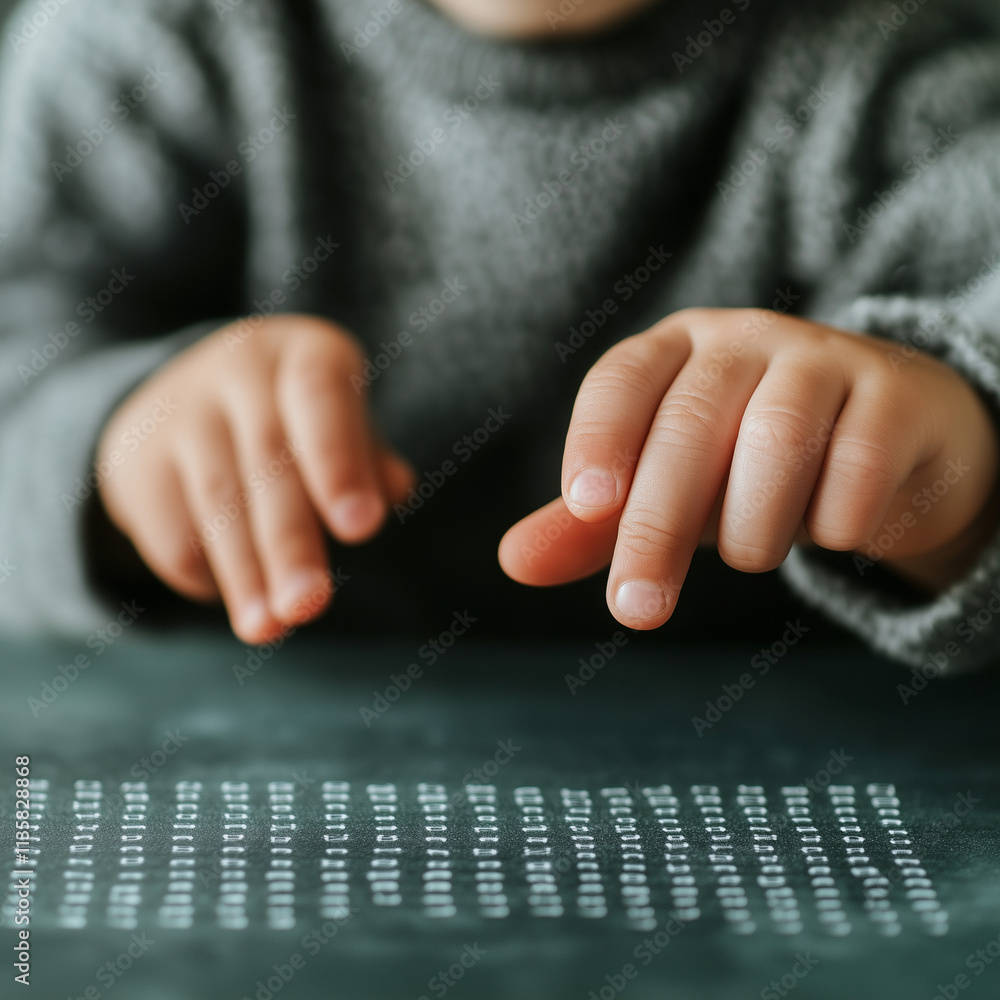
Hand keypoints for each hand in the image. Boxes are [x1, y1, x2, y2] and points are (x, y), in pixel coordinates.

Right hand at [97, 314, 413, 642]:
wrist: (187, 395)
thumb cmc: (300, 418)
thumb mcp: (342, 420)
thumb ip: (369, 457)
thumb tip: (396, 489)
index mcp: (304, 354)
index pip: (320, 400)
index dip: (339, 464)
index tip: (362, 529)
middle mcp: (237, 370)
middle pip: (266, 464)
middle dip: (289, 543)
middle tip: (310, 605)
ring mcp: (180, 412)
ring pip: (216, 503)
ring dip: (244, 574)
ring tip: (269, 629)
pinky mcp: (136, 461)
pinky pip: (172, 528)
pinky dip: (206, 572)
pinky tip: (238, 597)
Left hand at [499, 308, 999, 627]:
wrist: (885, 441)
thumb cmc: (748, 466)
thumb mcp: (667, 490)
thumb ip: (593, 525)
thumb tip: (511, 563)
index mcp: (674, 351)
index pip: (621, 382)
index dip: (598, 439)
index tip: (586, 508)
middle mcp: (743, 340)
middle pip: (689, 425)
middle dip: (656, 528)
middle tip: (637, 609)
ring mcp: (824, 357)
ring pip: (775, 441)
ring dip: (756, 528)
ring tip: (757, 553)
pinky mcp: (894, 395)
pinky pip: (856, 466)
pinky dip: (835, 521)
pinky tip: (831, 527)